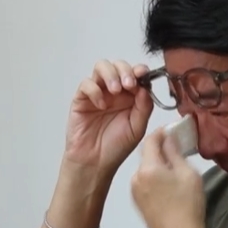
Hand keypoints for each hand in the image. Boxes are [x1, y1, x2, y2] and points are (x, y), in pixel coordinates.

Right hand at [63, 60, 153, 175]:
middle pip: (119, 65)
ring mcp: (98, 93)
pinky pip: (86, 84)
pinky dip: (94, 90)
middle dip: (125, 70)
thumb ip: (144, 107)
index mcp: (131, 96)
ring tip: (115, 90)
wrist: (95, 163)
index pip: (136, 74)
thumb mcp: (137, 128)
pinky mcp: (81, 99)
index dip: (140, 70)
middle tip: (129, 84)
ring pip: (101, 67)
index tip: (143, 74)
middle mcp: (115, 91)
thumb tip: (146, 87)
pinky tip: (101, 104)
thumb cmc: (116, 147)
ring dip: (110, 74)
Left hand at [131, 128, 205, 227]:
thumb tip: (169, 138)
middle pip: (147, 155)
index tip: (173, 130)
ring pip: (146, 169)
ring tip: (176, 169)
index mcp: (148, 168)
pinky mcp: (137, 202)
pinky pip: (145, 182)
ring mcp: (134, 191)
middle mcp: (135, 177)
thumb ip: (176, 153)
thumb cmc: (188, 205)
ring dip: (158, 165)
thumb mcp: (188, 173)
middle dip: (161, 149)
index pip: (150, 140)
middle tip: (178, 148)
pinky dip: (154, 177)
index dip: (161, 132)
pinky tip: (168, 185)